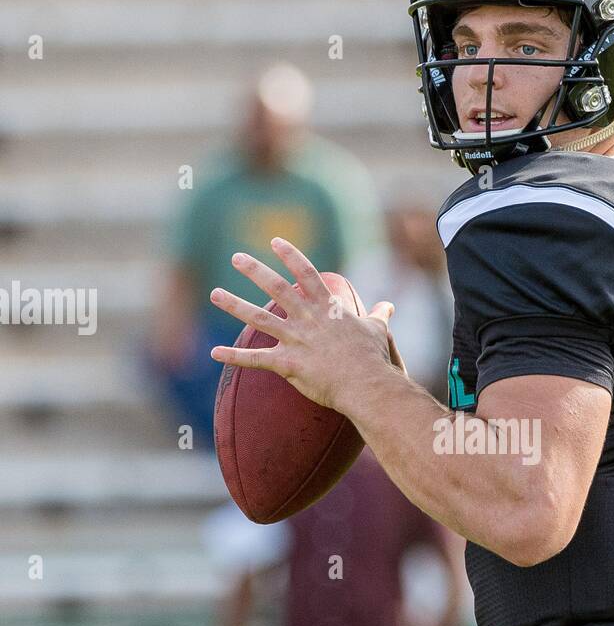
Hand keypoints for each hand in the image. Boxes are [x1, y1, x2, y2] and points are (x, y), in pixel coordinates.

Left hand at [209, 237, 396, 415]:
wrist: (366, 384)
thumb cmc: (373, 358)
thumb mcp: (378, 331)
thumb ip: (379, 316)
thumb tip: (388, 306)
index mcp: (327, 308)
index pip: (306, 273)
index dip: (291, 255)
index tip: (275, 241)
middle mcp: (307, 319)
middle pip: (276, 288)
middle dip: (254, 270)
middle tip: (236, 257)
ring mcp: (295, 340)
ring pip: (258, 318)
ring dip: (234, 305)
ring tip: (215, 294)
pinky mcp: (287, 363)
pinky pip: (255, 360)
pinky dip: (234, 357)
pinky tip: (213, 352)